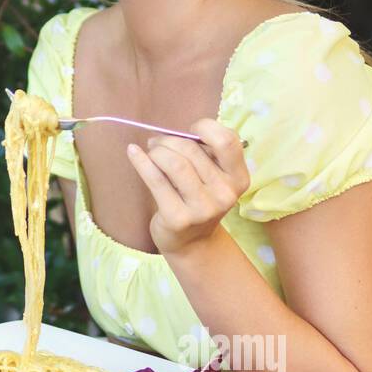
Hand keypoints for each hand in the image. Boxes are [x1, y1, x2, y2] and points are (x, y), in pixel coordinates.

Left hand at [124, 118, 250, 256]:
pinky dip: (141, 161)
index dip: (205, 128)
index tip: (190, 131)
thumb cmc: (198, 200)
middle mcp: (225, 193)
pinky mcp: (178, 217)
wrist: (192, 243)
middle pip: (192, 149)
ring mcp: (203, 208)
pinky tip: (133, 152)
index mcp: (238, 178)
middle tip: (156, 143)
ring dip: (156, 151)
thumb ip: (204, 154)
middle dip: (169, 140)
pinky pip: (155, 179)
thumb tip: (172, 133)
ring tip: (150, 152)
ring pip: (174, 163)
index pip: (227, 141)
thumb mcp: (212, 178)